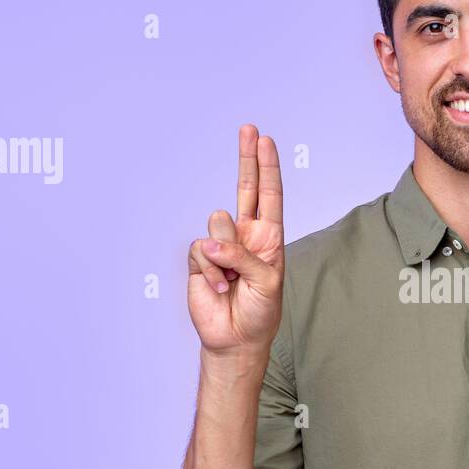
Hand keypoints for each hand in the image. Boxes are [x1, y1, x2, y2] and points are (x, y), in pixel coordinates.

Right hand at [187, 124, 283, 358]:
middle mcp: (245, 236)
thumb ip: (243, 256)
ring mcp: (221, 245)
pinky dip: (210, 270)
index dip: (267, 168)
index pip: (269, 196)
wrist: (235, 339)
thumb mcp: (265, 282)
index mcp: (268, 238)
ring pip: (218, 225)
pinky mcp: (199, 259)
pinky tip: (218, 286)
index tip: (266, 141)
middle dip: (247, 159)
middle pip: (245, 189)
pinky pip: (200, 250)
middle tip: (249, 129)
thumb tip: (211, 242)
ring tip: (231, 280)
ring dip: (226, 255)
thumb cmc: (260, 311)